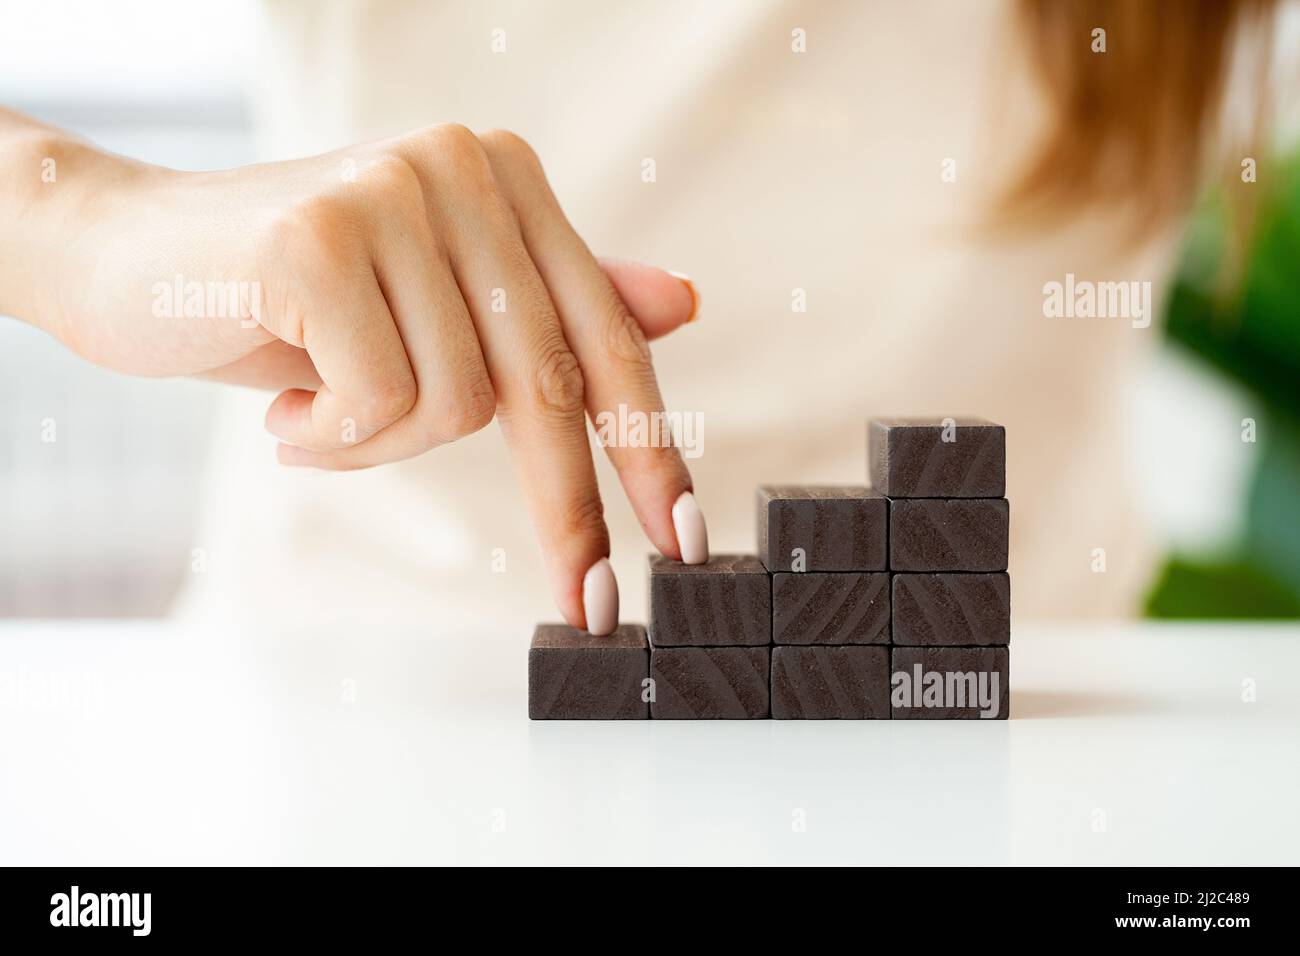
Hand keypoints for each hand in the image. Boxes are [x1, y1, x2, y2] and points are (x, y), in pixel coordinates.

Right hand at [5, 121, 708, 632]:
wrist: (125, 259)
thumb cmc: (292, 299)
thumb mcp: (433, 311)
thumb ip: (549, 309)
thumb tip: (684, 302)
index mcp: (506, 182)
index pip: (602, 336)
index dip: (647, 446)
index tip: (680, 539)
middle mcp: (462, 169)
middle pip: (545, 377)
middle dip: (568, 508)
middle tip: (585, 602)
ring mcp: (392, 193)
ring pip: (457, 404)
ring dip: (384, 446)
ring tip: (320, 412)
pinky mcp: (318, 239)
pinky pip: (379, 402)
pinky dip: (334, 437)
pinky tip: (287, 406)